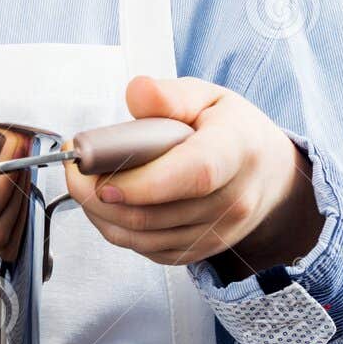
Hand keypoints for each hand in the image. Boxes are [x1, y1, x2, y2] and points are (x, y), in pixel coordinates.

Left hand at [64, 75, 324, 276]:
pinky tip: (106, 204)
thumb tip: (138, 92)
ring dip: (102, 214)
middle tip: (75, 169)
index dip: (145, 184)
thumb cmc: (231, 130)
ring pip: (145, 238)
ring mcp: (218, 232)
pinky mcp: (200, 251)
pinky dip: (117, 230)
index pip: (195, 174)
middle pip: (157, 214)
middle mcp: (233, 200)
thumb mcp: (206, 96)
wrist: (267, 172)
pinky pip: (148, 251)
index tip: (103, 179)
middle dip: (100, 196)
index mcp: (237, 150)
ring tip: (85, 182)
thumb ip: (169, 95)